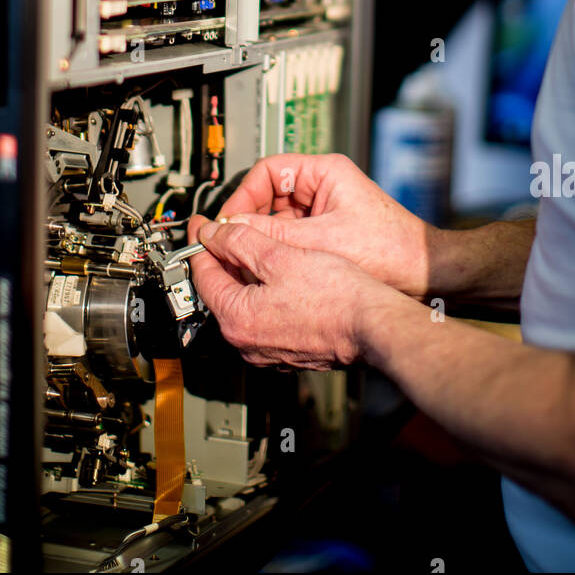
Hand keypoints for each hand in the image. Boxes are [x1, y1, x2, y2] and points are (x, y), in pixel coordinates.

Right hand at [188, 153, 431, 298]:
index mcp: (324, 172)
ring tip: (249, 261)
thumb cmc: (391, 251)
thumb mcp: (320, 241)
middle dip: (248, 222)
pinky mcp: (328, 232)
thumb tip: (229, 231)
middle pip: (268, 196)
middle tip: (230, 245)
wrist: (425, 275)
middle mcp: (324, 186)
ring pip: (277, 219)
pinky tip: (271, 270)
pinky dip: (277, 251)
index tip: (227, 224)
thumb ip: (271, 235)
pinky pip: (291, 236)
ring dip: (262, 239)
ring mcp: (326, 210)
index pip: (266, 172)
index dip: (242, 197)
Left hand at [189, 216, 390, 367]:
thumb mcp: (280, 256)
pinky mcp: (288, 350)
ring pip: (245, 302)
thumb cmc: (336, 297)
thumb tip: (215, 232)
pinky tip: (280, 275)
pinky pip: (265, 316)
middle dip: (222, 257)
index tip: (201, 225)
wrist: (372, 326)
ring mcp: (268, 349)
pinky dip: (265, 293)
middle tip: (226, 230)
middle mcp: (247, 342)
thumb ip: (241, 241)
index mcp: (237, 319)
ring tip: (255, 246)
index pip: (203, 274)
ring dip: (245, 274)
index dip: (201, 241)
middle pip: (221, 290)